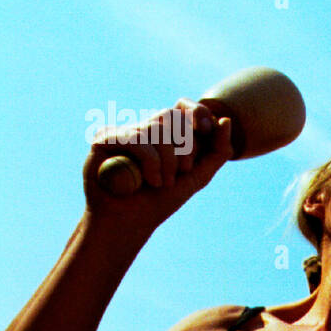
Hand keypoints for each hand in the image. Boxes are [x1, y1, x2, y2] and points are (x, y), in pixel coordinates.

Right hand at [82, 99, 232, 237]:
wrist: (129, 223)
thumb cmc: (160, 201)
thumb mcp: (197, 176)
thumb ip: (217, 150)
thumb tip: (226, 119)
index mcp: (164, 134)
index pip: (183, 107)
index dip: (198, 111)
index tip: (207, 128)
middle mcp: (143, 129)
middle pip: (172, 115)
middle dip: (186, 146)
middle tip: (182, 172)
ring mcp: (123, 131)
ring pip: (157, 127)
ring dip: (168, 160)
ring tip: (163, 183)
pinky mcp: (104, 138)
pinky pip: (137, 138)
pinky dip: (151, 161)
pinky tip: (150, 181)